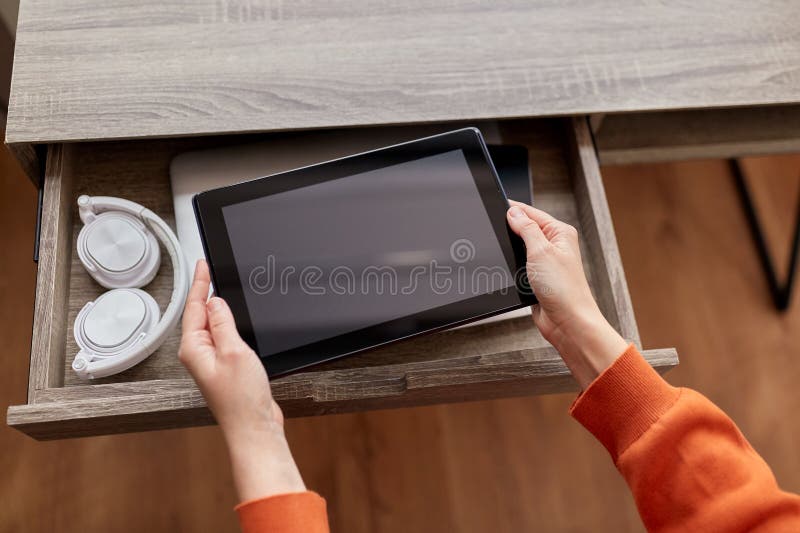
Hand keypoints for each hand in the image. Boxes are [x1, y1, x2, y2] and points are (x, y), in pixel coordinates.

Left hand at [179, 260, 305, 500]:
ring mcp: (213, 362)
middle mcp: (199, 355)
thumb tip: (216, 301)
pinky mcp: (226, 368)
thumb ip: (223, 323)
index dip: (200, 283)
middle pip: (200, 314)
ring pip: (213, 326)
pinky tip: (236, 318)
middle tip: (211, 269)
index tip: (203, 264)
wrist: (254, 428)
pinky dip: (230, 324)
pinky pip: (224, 338)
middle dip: (206, 291)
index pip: (195, 306)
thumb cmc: (242, 400)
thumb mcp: (234, 351)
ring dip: (219, 307)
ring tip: (222, 287)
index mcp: (194, 348)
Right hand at [506, 201, 627, 388]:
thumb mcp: (541, 251)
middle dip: (509, 230)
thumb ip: (526, 229)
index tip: (495, 205)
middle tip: (492, 228)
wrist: (568, 322)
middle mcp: (554, 246)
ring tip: (499, 249)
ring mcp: (545, 263)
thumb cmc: (564, 289)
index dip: (513, 209)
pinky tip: (507, 268)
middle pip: (525, 229)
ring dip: (510, 251)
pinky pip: (519, 266)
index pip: (532, 213)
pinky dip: (512, 267)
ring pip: (519, 249)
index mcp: (560, 233)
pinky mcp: (537, 278)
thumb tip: (513, 213)